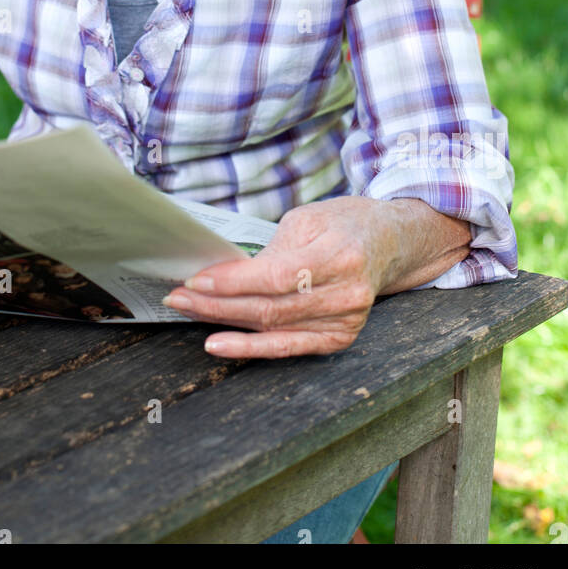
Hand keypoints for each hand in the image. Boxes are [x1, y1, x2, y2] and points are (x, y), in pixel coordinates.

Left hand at [163, 196, 403, 359]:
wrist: (389, 243)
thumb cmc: (344, 224)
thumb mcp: (308, 219)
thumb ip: (271, 250)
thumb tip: (225, 273)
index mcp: (341, 256)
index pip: (276, 276)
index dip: (233, 281)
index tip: (196, 278)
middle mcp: (346, 295)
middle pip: (269, 307)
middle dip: (217, 303)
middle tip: (178, 295)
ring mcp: (346, 322)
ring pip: (272, 328)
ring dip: (224, 322)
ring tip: (188, 311)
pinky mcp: (339, 339)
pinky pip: (287, 348)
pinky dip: (250, 349)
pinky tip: (219, 344)